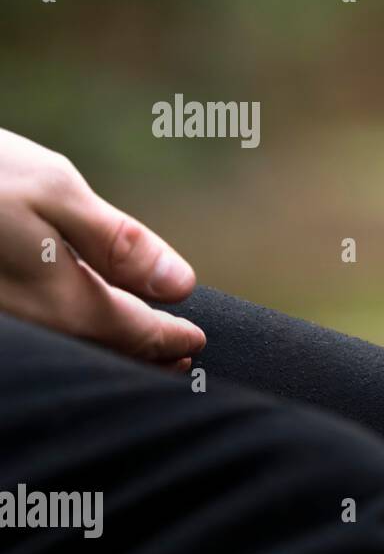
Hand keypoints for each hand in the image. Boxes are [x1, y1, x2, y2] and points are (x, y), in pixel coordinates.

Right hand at [0, 128, 204, 364]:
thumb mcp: (54, 191)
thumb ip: (119, 243)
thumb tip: (180, 286)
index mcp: (64, 304)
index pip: (136, 336)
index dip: (172, 340)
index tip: (196, 343)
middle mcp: (33, 329)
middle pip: (102, 354)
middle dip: (142, 358)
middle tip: (177, 362)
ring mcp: (6, 328)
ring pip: (67, 349)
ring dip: (104, 351)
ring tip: (135, 350)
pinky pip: (34, 338)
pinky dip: (64, 335)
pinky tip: (70, 321)